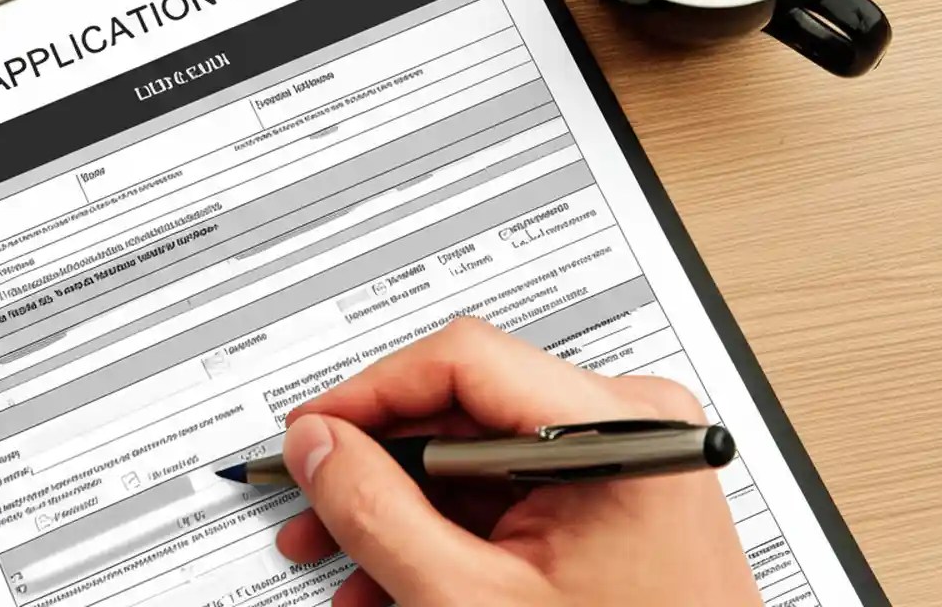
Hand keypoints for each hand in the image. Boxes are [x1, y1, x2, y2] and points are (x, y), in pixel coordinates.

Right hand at [275, 318, 760, 606]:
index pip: (462, 359)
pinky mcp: (608, 493)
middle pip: (463, 408)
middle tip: (316, 500)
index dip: (369, 393)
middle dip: (377, 467)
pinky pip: (505, 490)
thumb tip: (320, 446)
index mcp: (617, 428)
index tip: (313, 431)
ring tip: (349, 561)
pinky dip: (448, 529)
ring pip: (475, 456)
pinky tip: (401, 573)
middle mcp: (628, 425)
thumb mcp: (473, 599)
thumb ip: (378, 513)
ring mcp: (621, 459)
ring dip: (403, 509)